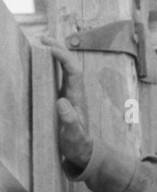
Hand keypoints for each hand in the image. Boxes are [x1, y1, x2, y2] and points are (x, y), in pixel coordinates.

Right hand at [40, 38, 92, 170]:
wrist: (81, 152)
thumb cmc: (77, 144)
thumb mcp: (73, 135)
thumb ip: (69, 121)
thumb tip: (62, 102)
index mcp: (77, 96)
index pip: (73, 70)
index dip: (64, 57)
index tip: (51, 49)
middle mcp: (74, 91)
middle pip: (69, 64)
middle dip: (58, 49)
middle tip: (43, 39)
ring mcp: (68, 94)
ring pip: (63, 68)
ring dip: (54, 54)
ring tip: (41, 42)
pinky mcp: (61, 97)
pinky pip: (56, 76)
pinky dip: (49, 65)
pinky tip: (39, 61)